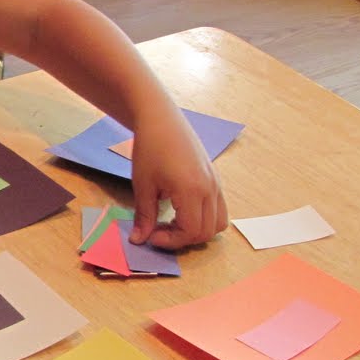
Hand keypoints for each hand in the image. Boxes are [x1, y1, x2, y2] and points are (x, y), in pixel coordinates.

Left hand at [126, 117, 227, 248]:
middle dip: (183, 239)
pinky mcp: (215, 178)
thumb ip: (144, 216)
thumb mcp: (143, 185)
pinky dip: (205, 218)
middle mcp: (210, 189)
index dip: (171, 241)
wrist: (161, 119)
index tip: (152, 236)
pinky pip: (219, 208)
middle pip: (206, 232)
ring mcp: (216, 183)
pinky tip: (182, 210)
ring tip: (172, 222)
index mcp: (192, 190)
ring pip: (218, 223)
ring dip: (197, 231)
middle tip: (159, 231)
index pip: (191, 232)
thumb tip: (139, 240)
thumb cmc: (150, 149)